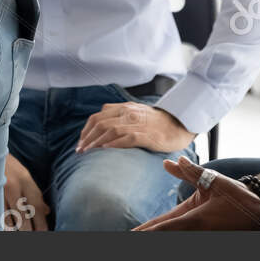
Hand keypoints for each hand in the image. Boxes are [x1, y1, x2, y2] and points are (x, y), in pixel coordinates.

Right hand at [2, 153, 49, 230]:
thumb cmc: (6, 164)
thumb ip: (35, 193)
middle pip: (23, 216)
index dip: (41, 223)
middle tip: (30, 234)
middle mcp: (12, 185)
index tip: (44, 232)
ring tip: (17, 231)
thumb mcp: (24, 174)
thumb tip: (47, 211)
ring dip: (13, 228)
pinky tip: (4, 227)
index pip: (36, 206)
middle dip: (28, 229)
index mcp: (24, 179)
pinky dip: (1, 222)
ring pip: (8, 218)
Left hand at [76, 100, 194, 154]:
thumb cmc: (157, 122)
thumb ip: (119, 115)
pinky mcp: (147, 135)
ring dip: (95, 142)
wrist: (179, 125)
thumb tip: (101, 125)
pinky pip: (127, 138)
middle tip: (79, 150)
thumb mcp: (136, 113)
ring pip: (110, 130)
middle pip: (100, 123)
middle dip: (87, 137)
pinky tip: (105, 150)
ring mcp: (138, 123)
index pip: (97, 116)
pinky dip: (113, 143)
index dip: (86, 130)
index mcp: (124, 108)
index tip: (81, 142)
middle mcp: (129, 113)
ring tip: (87, 152)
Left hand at [134, 159, 259, 230]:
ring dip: (160, 236)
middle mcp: (196, 232)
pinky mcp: (210, 238)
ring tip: (141, 235)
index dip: (145, 232)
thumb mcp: (214, 181)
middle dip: (148, 236)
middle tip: (129, 237)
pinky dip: (173, 235)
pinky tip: (166, 233)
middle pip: (166, 236)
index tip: (131, 234)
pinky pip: (186, 237)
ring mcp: (203, 237)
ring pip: (176, 238)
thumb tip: (170, 161)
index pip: (163, 227)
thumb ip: (190, 172)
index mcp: (194, 219)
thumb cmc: (240, 199)